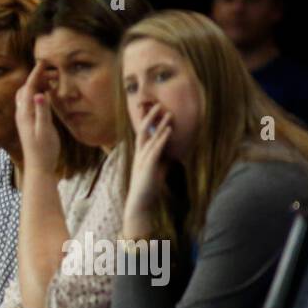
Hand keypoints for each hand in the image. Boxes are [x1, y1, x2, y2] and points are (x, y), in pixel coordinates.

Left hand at [14, 61, 60, 175]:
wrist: (38, 167)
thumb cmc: (44, 150)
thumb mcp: (45, 130)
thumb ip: (43, 112)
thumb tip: (40, 94)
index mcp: (25, 114)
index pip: (29, 88)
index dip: (36, 73)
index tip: (43, 61)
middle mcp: (22, 114)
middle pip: (25, 89)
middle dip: (35, 77)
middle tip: (49, 69)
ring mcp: (24, 119)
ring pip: (26, 96)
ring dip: (35, 85)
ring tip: (48, 78)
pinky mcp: (28, 124)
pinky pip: (29, 103)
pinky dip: (36, 94)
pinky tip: (45, 95)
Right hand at [123, 102, 172, 227]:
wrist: (139, 203)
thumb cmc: (147, 188)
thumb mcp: (155, 171)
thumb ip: (160, 160)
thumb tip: (168, 153)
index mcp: (140, 155)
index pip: (142, 135)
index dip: (146, 122)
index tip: (151, 109)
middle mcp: (139, 155)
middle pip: (143, 131)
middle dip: (149, 118)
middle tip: (157, 104)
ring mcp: (143, 160)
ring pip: (150, 138)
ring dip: (159, 125)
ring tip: (168, 113)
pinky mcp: (148, 166)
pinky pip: (156, 149)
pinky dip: (162, 138)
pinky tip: (168, 130)